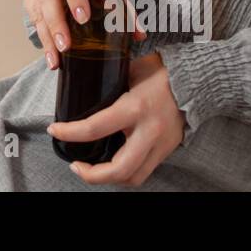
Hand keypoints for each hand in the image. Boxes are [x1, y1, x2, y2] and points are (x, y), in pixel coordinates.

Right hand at [22, 0, 145, 69]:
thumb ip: (123, 6)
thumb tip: (139, 35)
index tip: (83, 18)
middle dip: (56, 23)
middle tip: (65, 46)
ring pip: (37, 9)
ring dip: (47, 36)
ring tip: (56, 59)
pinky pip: (32, 15)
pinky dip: (42, 36)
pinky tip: (50, 53)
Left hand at [47, 52, 186, 186]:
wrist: (195, 81)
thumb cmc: (160, 73)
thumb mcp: (129, 72)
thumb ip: (108, 84)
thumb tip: (83, 88)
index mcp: (135, 107)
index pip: (94, 128)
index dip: (70, 133)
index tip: (55, 130)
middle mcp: (148, 131)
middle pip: (118, 169)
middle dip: (91, 175)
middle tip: (75, 166)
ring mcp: (160, 145)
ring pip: (132, 177)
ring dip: (108, 179)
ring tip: (90, 170)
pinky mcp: (166, 151)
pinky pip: (143, 172)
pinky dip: (125, 174)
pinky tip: (112, 165)